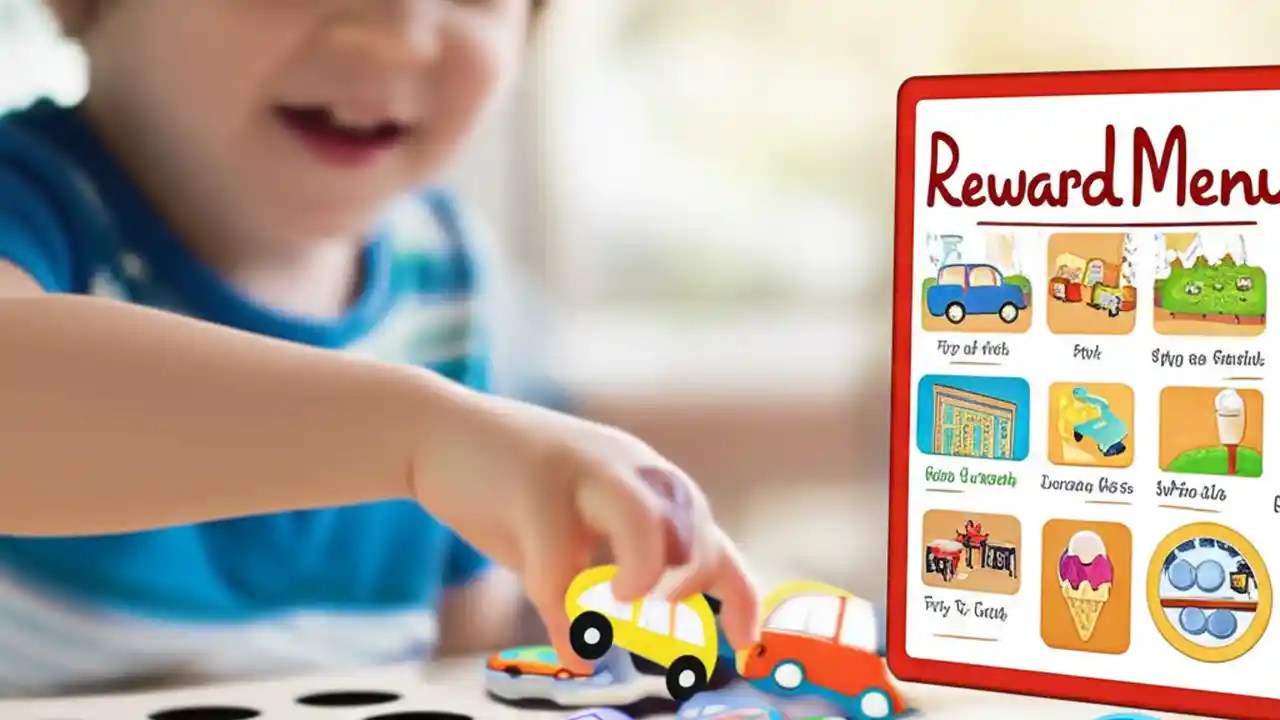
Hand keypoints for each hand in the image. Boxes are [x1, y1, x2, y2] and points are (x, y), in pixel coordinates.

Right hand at [410, 385, 759, 671]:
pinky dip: (567, 615)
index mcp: (643, 481)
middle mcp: (625, 468)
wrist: (435, 432)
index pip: (710, 536)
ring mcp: (581, 470)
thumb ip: (602, 570)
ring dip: (645, 574)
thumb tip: (614, 643)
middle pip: (694, 523)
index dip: (738, 592)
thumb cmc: (508, 493)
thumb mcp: (569, 531)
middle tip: (662, 617)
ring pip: (644, 521)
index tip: (747, 641)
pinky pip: (560, 560)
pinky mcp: (532, 483)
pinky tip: (568, 644)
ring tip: (624, 602)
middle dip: (693, 581)